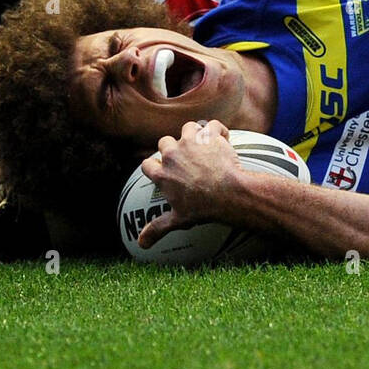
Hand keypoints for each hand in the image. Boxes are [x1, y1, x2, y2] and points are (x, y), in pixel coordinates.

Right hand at [137, 120, 239, 250]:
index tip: (162, 168)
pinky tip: (224, 138)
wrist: (227, 193)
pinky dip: (218, 130)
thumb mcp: (178, 220)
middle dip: (173, 147)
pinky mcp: (208, 135)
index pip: (147, 164)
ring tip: (206, 145)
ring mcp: (190, 142)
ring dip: (195, 134)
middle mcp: (172, 155)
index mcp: (163, 175)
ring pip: (187, 128)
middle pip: (164, 142)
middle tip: (187, 158)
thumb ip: (157, 229)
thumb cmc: (203, 208)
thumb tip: (140, 244)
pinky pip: (211, 124)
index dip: (154, 165)